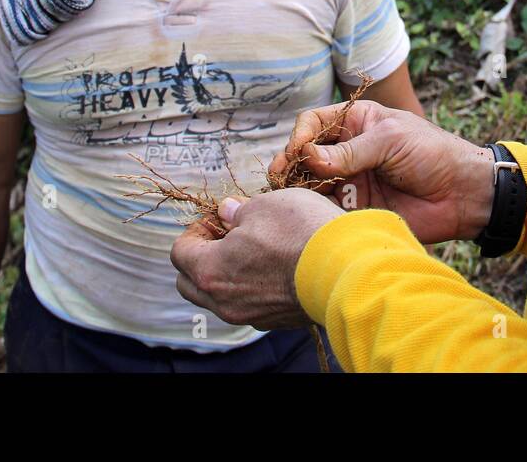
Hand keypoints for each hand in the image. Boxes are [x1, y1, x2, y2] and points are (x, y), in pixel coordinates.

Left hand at [170, 188, 342, 328]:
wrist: (346, 267)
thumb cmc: (300, 231)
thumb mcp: (263, 205)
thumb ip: (237, 211)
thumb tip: (227, 212)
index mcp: (210, 271)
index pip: (180, 252)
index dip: (195, 229)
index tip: (218, 218)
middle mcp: (224, 302)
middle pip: (190, 282)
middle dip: (202, 256)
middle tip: (227, 235)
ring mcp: (250, 316)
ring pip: (220, 298)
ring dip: (227, 273)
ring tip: (253, 249)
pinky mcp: (275, 321)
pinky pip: (248, 305)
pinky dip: (251, 287)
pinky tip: (274, 266)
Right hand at [272, 101, 494, 243]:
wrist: (462, 195)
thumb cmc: (432, 154)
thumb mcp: (390, 140)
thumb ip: (349, 151)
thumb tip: (306, 157)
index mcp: (356, 122)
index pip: (314, 123)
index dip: (301, 135)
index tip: (298, 151)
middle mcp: (348, 150)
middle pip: (306, 155)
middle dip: (291, 164)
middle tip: (279, 179)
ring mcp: (350, 180)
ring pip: (311, 183)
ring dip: (298, 190)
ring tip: (288, 197)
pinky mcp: (355, 209)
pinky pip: (326, 209)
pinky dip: (314, 211)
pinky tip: (307, 214)